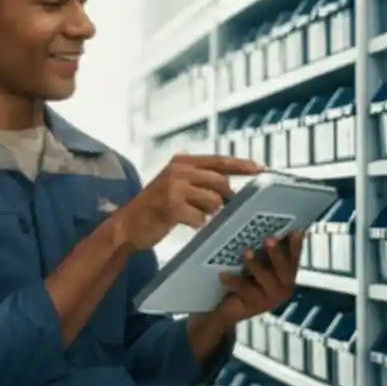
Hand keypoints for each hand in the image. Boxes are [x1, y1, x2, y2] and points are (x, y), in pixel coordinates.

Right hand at [112, 154, 261, 250]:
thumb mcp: (175, 183)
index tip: (259, 168)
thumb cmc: (155, 206)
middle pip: (220, 182)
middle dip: (225, 197)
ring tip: (193, 214)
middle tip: (217, 207)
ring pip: (213, 202)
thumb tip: (229, 183)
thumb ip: (199, 179)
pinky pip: (201, 218)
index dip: (241, 164)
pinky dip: (197, 224)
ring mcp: (174, 188)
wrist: (127, 225)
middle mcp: (178, 171)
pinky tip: (186, 222)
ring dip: (209, 212)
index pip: (219, 160)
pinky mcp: (172, 207)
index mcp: (181, 162)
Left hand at [214, 231, 303, 323]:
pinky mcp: (253, 306)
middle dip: (276, 253)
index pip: (295, 258)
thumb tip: (269, 225)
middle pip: (284, 269)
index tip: (296, 230)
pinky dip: (234, 281)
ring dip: (256, 264)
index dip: (296, 245)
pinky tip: (223, 274)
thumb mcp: (260, 266)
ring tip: (247, 251)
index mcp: (287, 275)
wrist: (231, 310)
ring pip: (265, 279)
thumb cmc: (249, 282)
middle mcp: (283, 287)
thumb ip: (267, 251)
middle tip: (269, 239)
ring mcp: (269, 299)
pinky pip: (244, 291)